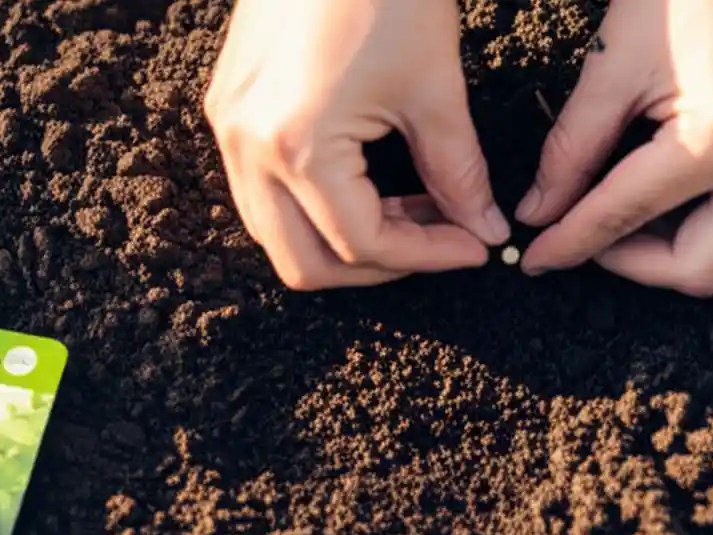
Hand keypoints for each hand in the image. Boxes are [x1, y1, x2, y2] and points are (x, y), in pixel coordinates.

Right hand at [204, 0, 509, 290]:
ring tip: (412, 213)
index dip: (429, 256)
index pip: (362, 243)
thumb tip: (483, 229)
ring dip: (344, 240)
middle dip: (377, 268)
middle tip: (437, 245)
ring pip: (276, 233)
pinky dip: (316, 205)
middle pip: (302, 263)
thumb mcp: (435, 88)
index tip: (476, 247)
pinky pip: (264, 190)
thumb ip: (459, 173)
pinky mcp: (230, 107)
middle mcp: (248, 147)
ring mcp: (229, 128)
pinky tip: (372, 181)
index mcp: (298, 145)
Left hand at [517, 0, 712, 295]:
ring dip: (682, 254)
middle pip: (699, 270)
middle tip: (588, 238)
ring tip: (630, 219)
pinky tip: (674, 200)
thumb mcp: (613, 69)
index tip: (533, 259)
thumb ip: (571, 152)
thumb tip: (538, 213)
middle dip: (634, 265)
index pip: (625, 218)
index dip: (569, 244)